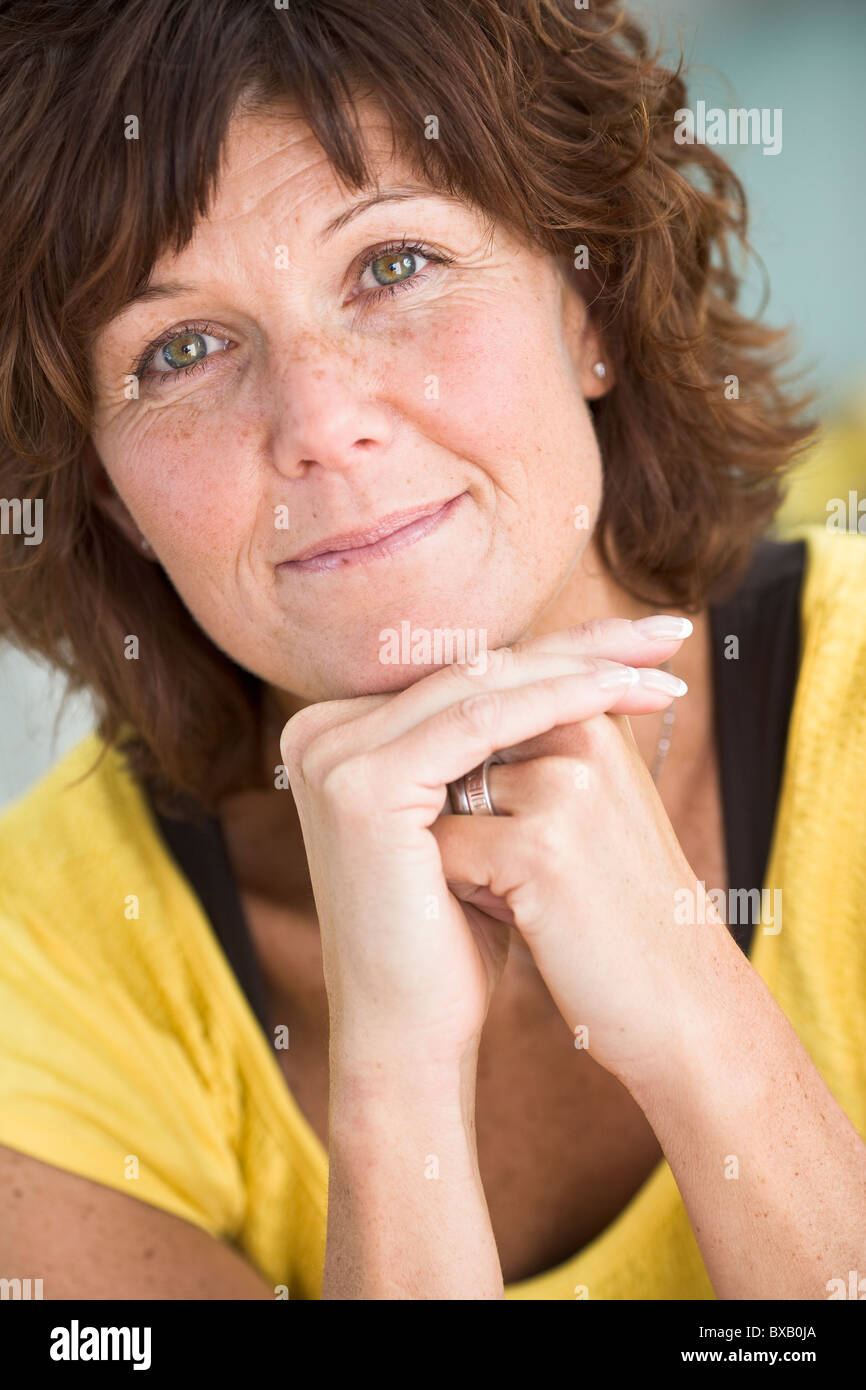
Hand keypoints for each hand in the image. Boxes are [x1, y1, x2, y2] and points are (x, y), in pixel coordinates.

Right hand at [279, 616, 690, 1075]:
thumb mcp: (471, 819)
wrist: (413, 1033)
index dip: (558, 652)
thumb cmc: (453, 935)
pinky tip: (618, 690)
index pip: (465, 673)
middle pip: (475, 670)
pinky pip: (478, 723)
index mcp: (337, 734)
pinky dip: (555, 699)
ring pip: (482, 687)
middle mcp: (320, 734)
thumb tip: (572, 667)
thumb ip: (490, 746)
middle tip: (665, 633)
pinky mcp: (361, 783)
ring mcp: (332, 755)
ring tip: (662, 664)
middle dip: (579, 646)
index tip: (642, 646)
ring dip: (581, 668)